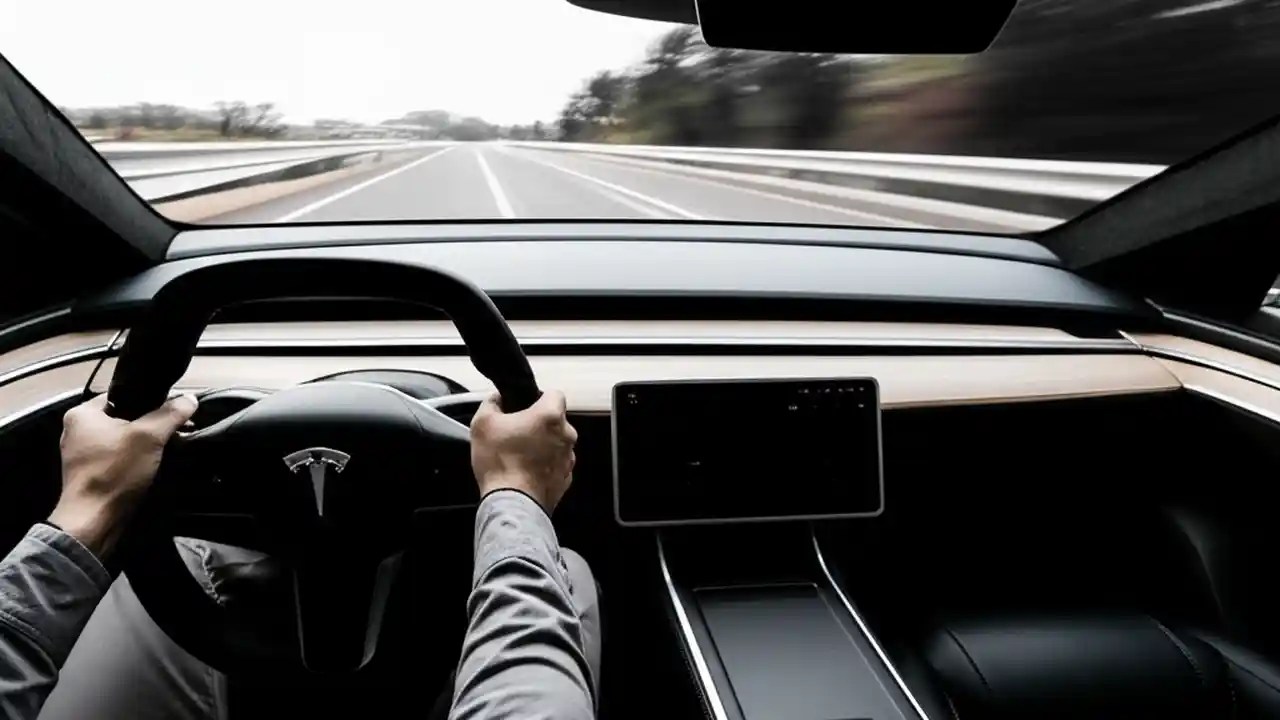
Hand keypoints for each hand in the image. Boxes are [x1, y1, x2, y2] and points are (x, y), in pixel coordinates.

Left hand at [48, 393, 197, 558]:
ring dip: (148, 443)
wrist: (94, 521)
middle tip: (180, 430)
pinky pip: (119, 458)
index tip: (177, 411)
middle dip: (154, 424)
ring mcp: (83, 455)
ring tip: (173, 447)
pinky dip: (137, 459)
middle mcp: (77, 431)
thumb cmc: (115, 472)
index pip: (124, 395)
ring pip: (124, 439)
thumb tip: (191, 399)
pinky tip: (155, 465)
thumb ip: (171, 413)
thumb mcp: (149, 436)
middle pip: (126, 418)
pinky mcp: (91, 475)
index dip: (154, 400)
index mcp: (82, 414)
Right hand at [470, 390, 576, 512]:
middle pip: (556, 421)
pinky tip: (526, 471)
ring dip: (542, 446)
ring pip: (557, 443)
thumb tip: (496, 400)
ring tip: (519, 455)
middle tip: (516, 433)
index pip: (554, 394)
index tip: (525, 407)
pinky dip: (544, 465)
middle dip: (538, 425)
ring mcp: (568, 458)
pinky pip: (556, 464)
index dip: (538, 398)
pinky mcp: (566, 478)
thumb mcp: (482, 424)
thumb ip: (491, 403)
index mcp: (550, 416)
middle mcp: (566, 435)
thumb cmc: (500, 462)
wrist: (512, 503)